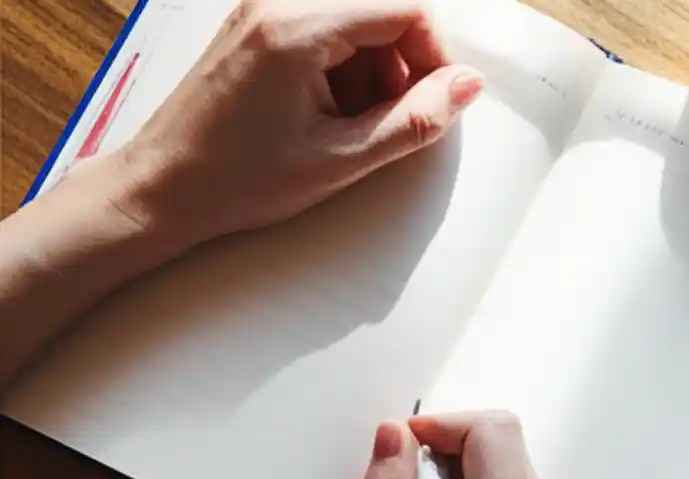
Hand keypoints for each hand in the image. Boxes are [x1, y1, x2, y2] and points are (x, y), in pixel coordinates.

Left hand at [110, 0, 482, 248]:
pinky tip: (325, 117)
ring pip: (356, 24)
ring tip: (349, 129)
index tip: (437, 103)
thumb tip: (467, 86)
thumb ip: (415, 120)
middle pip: (381, 13)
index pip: (405, 9)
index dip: (435, 57)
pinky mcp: (256, 29)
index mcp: (298, 26)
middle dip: (401, 68)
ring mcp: (263, 12)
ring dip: (372, 74)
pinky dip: (342, 71)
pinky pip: (325, 32)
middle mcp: (278, 4)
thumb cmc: (235, 179)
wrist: (161, 189)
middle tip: (388, 125)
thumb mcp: (342, 159)